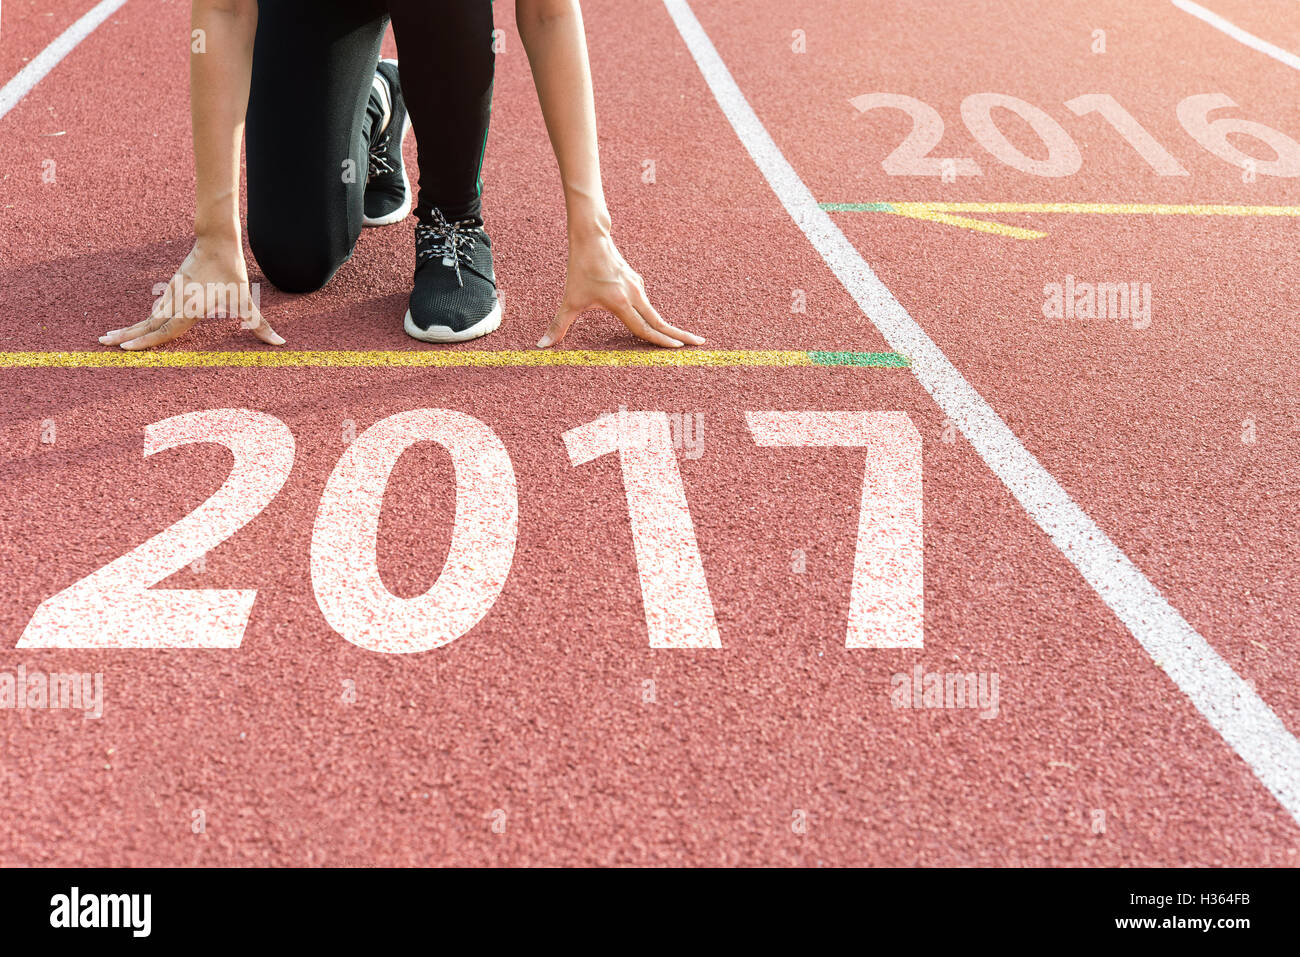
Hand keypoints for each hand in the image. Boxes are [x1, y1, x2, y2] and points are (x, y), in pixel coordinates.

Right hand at [99, 238, 283, 349]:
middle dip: (125, 336)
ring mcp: (172, 294)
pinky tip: (140, 324)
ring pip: (149, 315)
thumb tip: (280, 342)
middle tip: (101, 343)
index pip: (164, 330)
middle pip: (147, 323)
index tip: (125, 351)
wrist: (217, 241)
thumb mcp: (246, 301)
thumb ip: (260, 325)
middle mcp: (176, 302)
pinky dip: (145, 318)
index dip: (145, 342)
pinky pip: (156, 307)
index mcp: (189, 308)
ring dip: (130, 327)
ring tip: (110, 337)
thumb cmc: (232, 272)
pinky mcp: (173, 288)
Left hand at [537, 232, 703, 348]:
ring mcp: (637, 287)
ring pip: (654, 312)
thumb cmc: (580, 268)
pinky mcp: (635, 281)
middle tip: (699, 343)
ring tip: (681, 338)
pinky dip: (654, 316)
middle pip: (660, 321)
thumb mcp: (569, 300)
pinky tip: (655, 323)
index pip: (644, 328)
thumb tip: (541, 346)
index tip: (678, 349)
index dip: (660, 341)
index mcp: (620, 301)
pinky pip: (647, 304)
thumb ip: (558, 326)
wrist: (591, 236)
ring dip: (668, 326)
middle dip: (680, 334)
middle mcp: (634, 294)